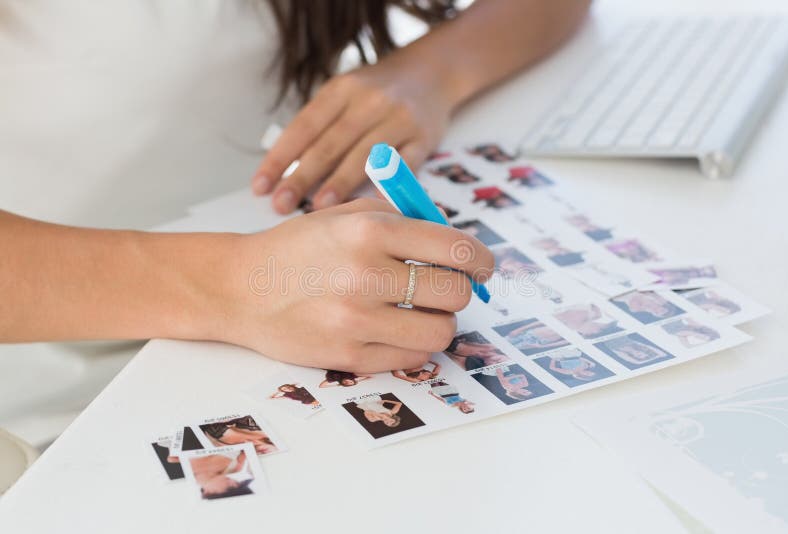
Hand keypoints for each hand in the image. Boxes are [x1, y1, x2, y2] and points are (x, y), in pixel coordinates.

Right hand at [217, 199, 492, 372]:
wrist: (240, 288)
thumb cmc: (298, 248)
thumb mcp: (345, 214)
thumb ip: (403, 220)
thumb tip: (459, 246)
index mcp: (370, 230)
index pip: (457, 249)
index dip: (482, 261)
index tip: (483, 267)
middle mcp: (366, 274)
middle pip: (457, 292)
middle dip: (460, 290)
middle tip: (445, 288)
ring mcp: (357, 320)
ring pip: (442, 331)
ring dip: (440, 320)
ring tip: (419, 311)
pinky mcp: (349, 354)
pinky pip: (412, 356)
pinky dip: (414, 343)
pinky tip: (394, 328)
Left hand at [251, 59, 454, 213]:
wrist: (431, 72)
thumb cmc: (376, 93)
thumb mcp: (344, 95)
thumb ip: (320, 129)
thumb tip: (284, 173)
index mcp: (341, 90)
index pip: (304, 127)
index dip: (280, 158)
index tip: (261, 186)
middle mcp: (369, 101)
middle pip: (330, 144)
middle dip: (301, 177)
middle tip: (281, 204)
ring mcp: (399, 119)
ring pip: (364, 156)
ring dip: (339, 183)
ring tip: (317, 207)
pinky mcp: (424, 139)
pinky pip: (402, 166)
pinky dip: (384, 186)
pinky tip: (367, 206)